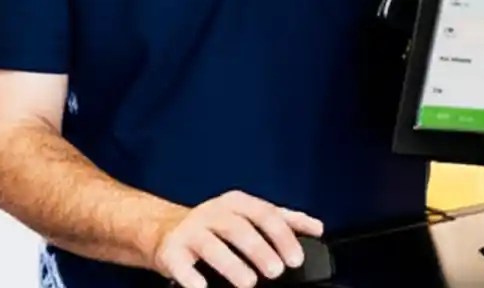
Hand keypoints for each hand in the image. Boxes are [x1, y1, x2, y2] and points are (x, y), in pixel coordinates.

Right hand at [151, 190, 323, 287]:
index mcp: (237, 203)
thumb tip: (318, 228)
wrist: (166, 231)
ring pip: (211, 246)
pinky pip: (181, 264)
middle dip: (260, 250)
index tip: (296, 259)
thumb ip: (284, 220)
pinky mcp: (170, 251)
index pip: (265, 214)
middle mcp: (213, 213)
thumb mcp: (250, 215)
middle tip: (277, 271)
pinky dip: (192, 277)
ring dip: (231, 265)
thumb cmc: (217, 225)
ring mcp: (190, 231)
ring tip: (249, 283)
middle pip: (239, 229)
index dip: (282, 236)